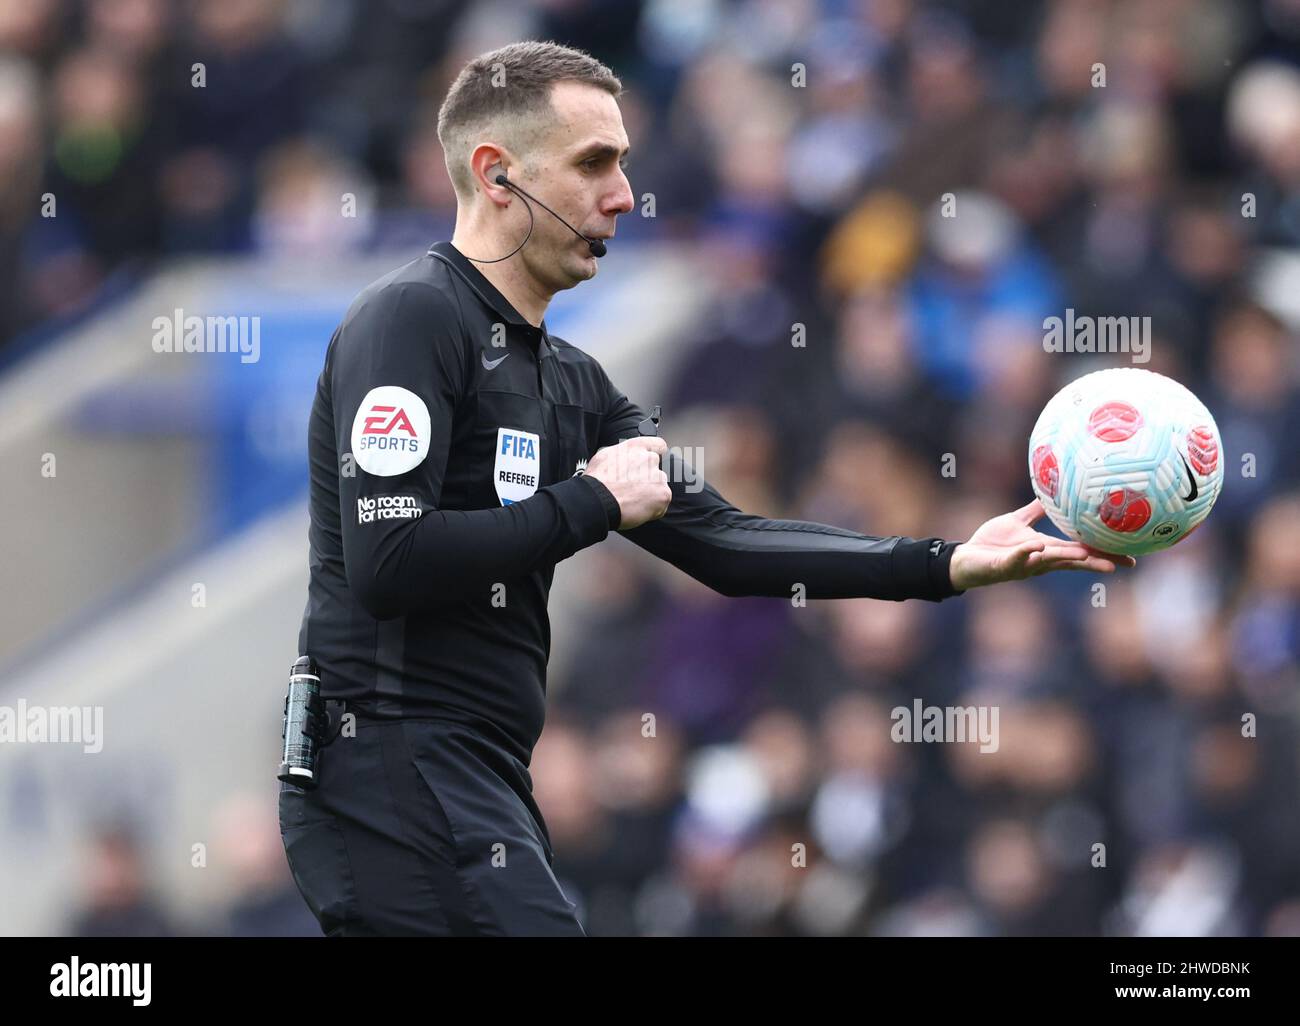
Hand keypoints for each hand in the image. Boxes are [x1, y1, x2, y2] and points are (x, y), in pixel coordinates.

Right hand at [584, 436, 671, 529]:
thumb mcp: (605, 456)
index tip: (652, 463)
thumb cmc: (597, 481)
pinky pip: (662, 504)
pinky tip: (637, 510)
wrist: (598, 500)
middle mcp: (650, 458)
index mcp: (635, 447)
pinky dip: (653, 509)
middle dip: (647, 480)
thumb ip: (622, 455)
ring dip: (650, 495)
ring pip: (659, 487)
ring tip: (632, 502)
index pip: (658, 445)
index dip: (657, 453)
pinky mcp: (663, 493)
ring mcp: (658, 476)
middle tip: (632, 491)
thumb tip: (623, 460)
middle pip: (656, 470)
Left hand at [948, 498, 1136, 590]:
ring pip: (1049, 561)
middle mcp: (1040, 560)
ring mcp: (1023, 564)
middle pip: (1073, 561)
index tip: (1130, 556)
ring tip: (1087, 555)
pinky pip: (1017, 559)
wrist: (965, 557)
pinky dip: (1026, 554)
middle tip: (1122, 564)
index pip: (1081, 551)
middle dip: (1097, 561)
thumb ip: (1036, 510)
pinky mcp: (1004, 565)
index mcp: (1047, 549)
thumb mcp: (1018, 522)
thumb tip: (1054, 490)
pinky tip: (1037, 547)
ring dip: (1067, 558)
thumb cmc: (993, 542)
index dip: (1104, 553)